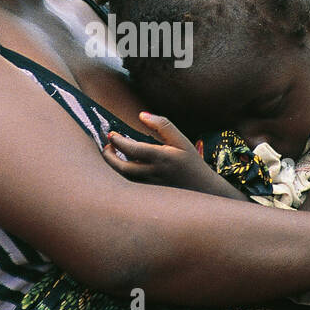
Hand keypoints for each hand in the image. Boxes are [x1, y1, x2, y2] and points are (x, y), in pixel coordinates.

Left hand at [103, 113, 241, 197]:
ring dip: (113, 165)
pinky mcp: (149, 195)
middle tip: (106, 146)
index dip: (118, 141)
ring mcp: (151, 186)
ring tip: (110, 153)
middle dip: (109, 156)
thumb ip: (162, 125)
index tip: (112, 134)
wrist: (203, 189)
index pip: (132, 150)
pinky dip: (121, 174)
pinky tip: (121, 164)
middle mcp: (155, 173)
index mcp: (162, 158)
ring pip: (124, 178)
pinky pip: (130, 185)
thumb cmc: (191, 162)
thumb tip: (141, 115)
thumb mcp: (181, 140)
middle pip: (122, 168)